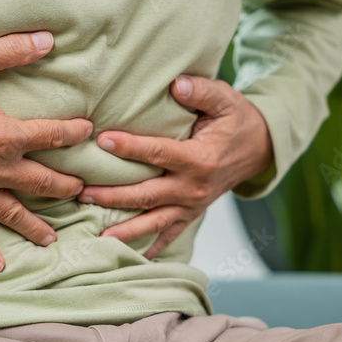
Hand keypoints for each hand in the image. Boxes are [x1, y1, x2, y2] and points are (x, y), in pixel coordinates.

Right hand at [0, 31, 92, 272]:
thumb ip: (13, 50)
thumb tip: (48, 40)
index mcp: (5, 134)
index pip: (53, 137)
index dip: (74, 133)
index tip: (87, 132)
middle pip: (41, 182)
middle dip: (64, 187)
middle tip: (80, 191)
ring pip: (11, 212)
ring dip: (34, 226)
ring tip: (52, 238)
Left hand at [77, 75, 273, 259]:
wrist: (260, 149)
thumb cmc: (237, 120)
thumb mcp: (225, 100)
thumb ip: (201, 90)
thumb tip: (177, 83)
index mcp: (200, 159)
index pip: (158, 153)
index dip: (130, 147)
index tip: (102, 140)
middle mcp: (194, 188)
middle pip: (147, 195)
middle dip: (112, 195)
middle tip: (81, 192)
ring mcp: (192, 206)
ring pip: (152, 222)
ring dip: (123, 229)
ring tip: (94, 233)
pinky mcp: (191, 215)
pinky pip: (168, 236)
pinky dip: (148, 249)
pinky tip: (126, 257)